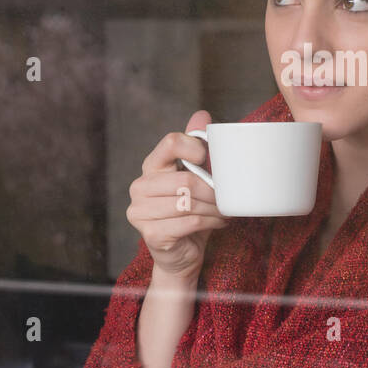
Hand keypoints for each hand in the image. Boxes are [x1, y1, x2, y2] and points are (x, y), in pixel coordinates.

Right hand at [127, 110, 228, 281]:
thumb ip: (197, 148)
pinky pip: (189, 222)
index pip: (170, 143)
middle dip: (213, 191)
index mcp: (151, 166)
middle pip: (185, 180)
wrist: (182, 253)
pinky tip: (218, 222)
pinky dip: (210, 222)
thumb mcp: (196, 177)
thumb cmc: (190, 212)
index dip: (194, 148)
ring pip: (188, 203)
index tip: (208, 159)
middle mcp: (140, 187)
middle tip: (227, 197)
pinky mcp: (151, 234)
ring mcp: (140, 212)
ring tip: (223, 210)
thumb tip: (202, 114)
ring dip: (214, 208)